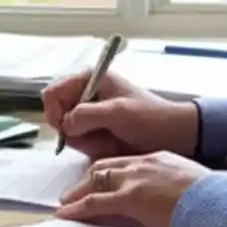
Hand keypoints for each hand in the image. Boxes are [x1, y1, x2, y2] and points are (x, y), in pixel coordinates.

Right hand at [42, 70, 198, 159]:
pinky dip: (92, 147)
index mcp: (90, 79)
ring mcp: (91, 114)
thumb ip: (86, 115)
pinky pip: (80, 142)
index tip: (66, 127)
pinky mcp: (96, 131)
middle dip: (73, 130)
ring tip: (108, 139)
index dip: (54, 111)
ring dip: (85, 140)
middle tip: (96, 134)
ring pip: (68, 132)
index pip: (53, 93)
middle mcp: (86, 95)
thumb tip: (65, 125)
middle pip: (58, 115)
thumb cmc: (149, 117)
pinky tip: (110, 144)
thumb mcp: (117, 112)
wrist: (172, 135)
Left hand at [56, 151, 211, 226]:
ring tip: (65, 203)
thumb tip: (170, 196)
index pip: (124, 161)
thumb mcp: (188, 181)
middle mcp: (141, 164)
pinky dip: (77, 208)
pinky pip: (94, 203)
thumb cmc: (209, 195)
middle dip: (88, 179)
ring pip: (95, 181)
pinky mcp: (129, 198)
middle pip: (105, 167)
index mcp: (157, 158)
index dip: (109, 171)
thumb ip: (172, 183)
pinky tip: (66, 214)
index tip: (101, 178)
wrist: (213, 200)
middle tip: (75, 190)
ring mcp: (133, 180)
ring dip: (77, 192)